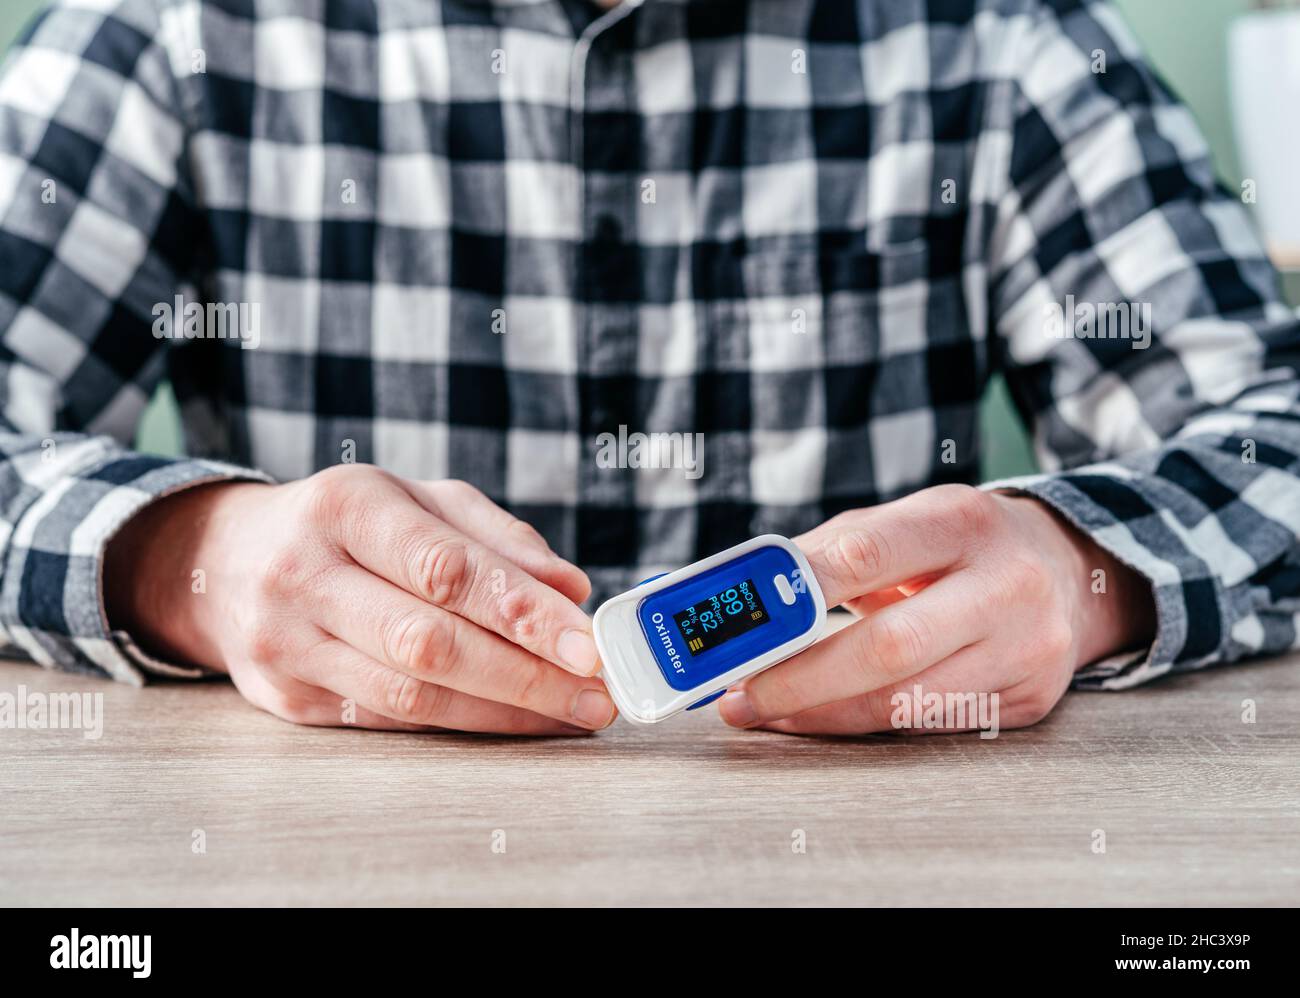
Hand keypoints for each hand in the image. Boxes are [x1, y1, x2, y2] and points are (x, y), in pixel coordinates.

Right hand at [105, 467, 616, 734]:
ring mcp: (287, 642)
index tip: (587, 645)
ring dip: (502, 712)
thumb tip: (572, 590)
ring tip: (569, 714)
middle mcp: (306, 573)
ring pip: (408, 694)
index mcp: (347, 506)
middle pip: (428, 642)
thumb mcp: (418, 500)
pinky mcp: (284, 698)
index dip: (522, 612)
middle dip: (526, 676)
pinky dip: (458, 724)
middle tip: (595, 696)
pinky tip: (511, 720)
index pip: (446, 568)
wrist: (222, 560)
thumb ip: (497, 539)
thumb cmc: (346, 525)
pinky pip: (385, 721)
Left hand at [717, 485, 1154, 734]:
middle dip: (801, 681)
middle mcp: (1005, 585)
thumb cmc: (964, 544)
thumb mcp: (911, 520)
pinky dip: (865, 724)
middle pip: (888, 648)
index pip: (867, 554)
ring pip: (906, 703)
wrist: (1069, 570)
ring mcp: (1025, 649)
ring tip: (765, 712)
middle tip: (742, 696)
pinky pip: (927, 723)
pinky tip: (823, 717)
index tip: (741, 625)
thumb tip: (754, 596)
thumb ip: (837, 550)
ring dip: (821, 715)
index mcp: (962, 521)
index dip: (796, 594)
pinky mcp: (1028, 700)